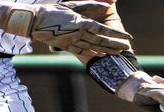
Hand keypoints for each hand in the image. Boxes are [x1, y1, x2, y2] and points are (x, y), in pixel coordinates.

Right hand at [0, 1, 130, 56]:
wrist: (36, 22)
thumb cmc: (54, 11)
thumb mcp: (73, 5)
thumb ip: (91, 5)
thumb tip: (107, 4)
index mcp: (82, 23)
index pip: (103, 30)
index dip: (116, 34)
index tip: (128, 36)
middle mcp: (79, 34)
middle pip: (101, 41)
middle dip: (116, 45)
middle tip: (128, 48)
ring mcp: (73, 42)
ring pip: (94, 48)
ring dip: (107, 51)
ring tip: (118, 52)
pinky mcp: (67, 47)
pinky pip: (82, 51)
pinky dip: (93, 53)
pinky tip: (101, 54)